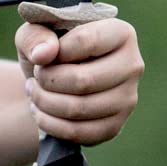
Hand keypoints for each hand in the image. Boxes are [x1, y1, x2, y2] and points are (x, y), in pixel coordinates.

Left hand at [15, 14, 143, 146]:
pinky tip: (40, 111)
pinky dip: (49, 123)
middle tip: (35, 77)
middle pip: (84, 80)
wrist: (53, 83)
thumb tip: (43, 54)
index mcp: (120, 33)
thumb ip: (35, 36)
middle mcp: (132, 65)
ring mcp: (127, 99)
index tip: (43, 56)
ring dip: (45, 102)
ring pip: (79, 108)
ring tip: (34, 92)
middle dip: (47, 81)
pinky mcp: (114, 126)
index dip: (55, 52)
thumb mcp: (34, 33)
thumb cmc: (48, 51)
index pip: (86, 42)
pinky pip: (77, 132)